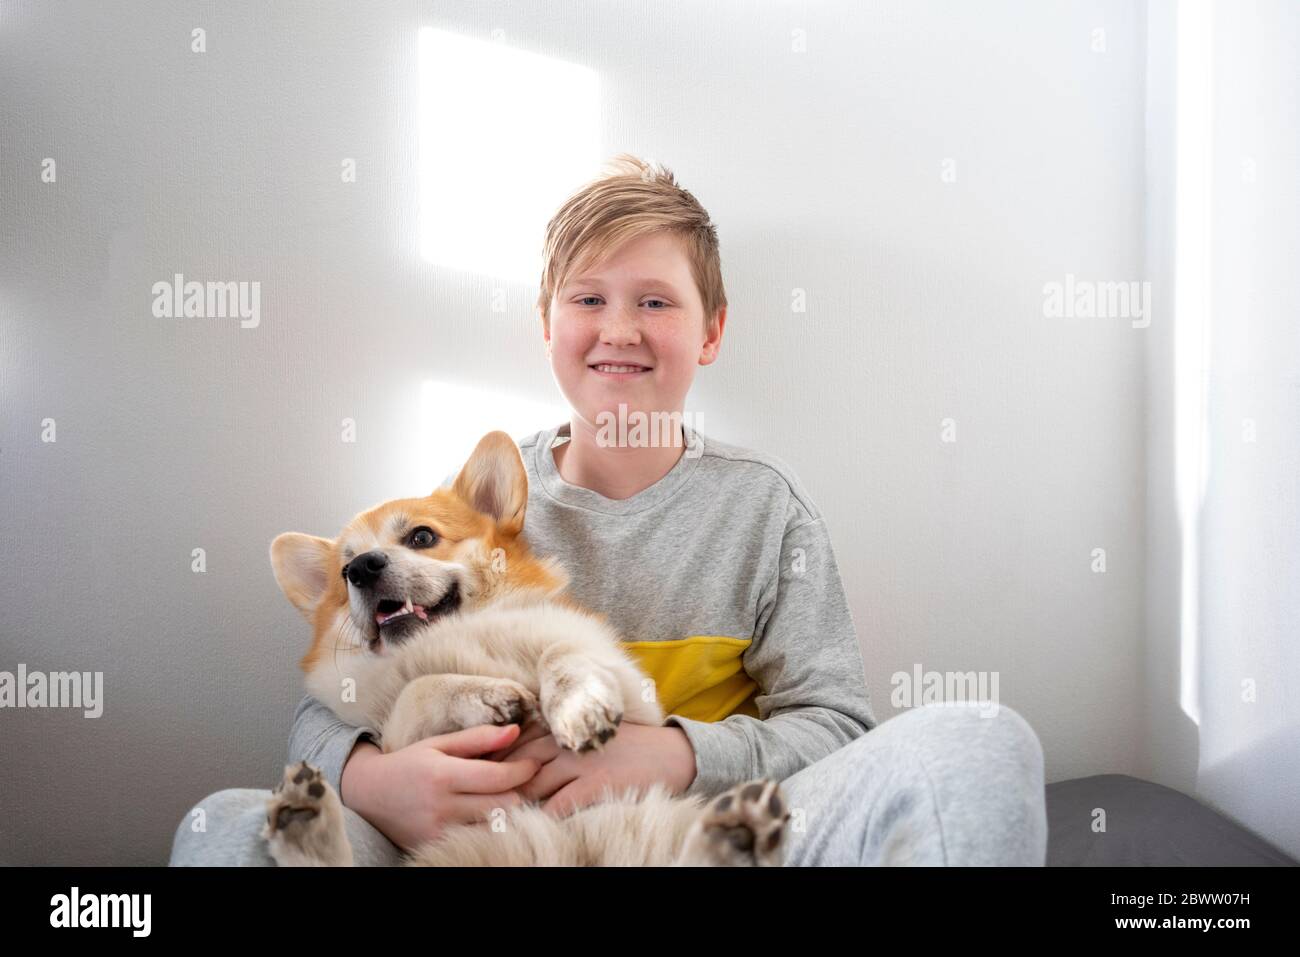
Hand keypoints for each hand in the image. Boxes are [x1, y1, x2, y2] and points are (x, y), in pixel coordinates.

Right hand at [339, 724, 540, 852]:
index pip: (498, 778)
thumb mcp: (439, 743)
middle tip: (523, 781)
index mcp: (442, 775)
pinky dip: (487, 827)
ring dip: (507, 812)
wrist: (367, 796)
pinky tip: (486, 812)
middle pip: (503, 807)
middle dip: (520, 792)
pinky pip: (477, 839)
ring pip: (494, 827)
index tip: (532, 763)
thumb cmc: (409, 763)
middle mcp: (440, 807)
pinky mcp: (435, 848)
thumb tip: (516, 730)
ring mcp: (438, 833)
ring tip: (505, 795)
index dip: (523, 770)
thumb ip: (478, 738)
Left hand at [485, 721, 696, 818]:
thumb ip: (559, 742)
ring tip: (495, 821)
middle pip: (518, 765)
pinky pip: (559, 805)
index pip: (517, 744)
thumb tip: (523, 759)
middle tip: (477, 804)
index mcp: (564, 730)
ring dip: (515, 804)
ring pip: (533, 786)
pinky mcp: (596, 783)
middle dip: (498, 785)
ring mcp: (581, 763)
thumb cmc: (628, 748)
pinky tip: (532, 828)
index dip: (495, 762)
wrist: (672, 754)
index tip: (476, 778)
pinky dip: (543, 818)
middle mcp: (567, 743)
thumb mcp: (589, 736)